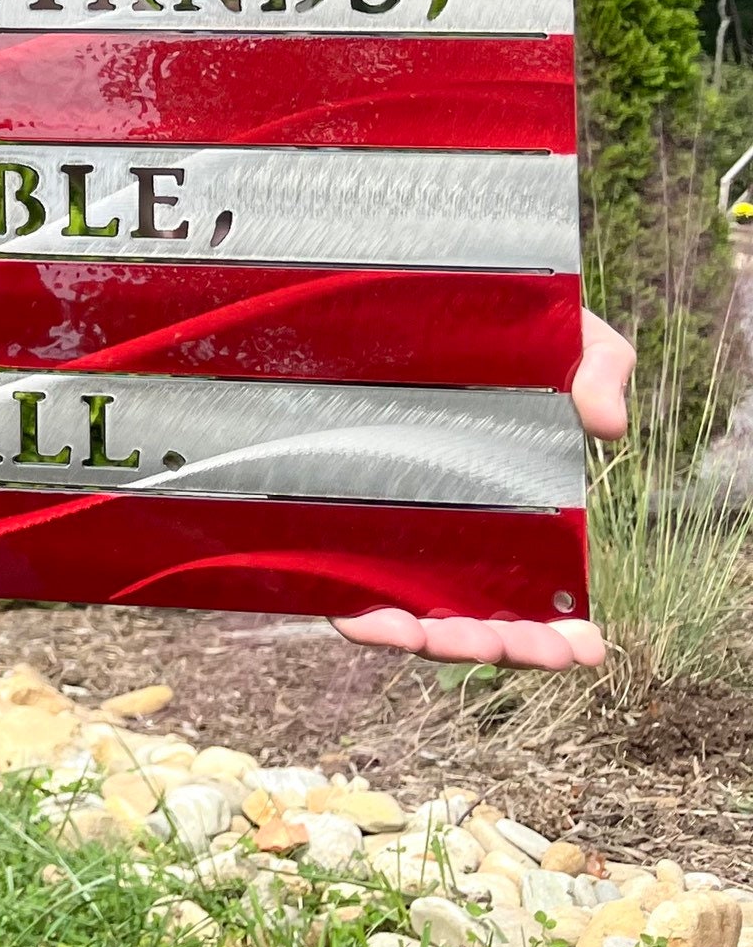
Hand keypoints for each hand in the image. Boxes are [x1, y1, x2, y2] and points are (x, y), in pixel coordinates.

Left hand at [326, 309, 628, 670]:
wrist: (413, 297)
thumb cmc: (505, 333)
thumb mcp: (568, 338)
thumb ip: (599, 367)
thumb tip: (608, 425)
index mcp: (522, 526)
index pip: (545, 603)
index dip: (565, 636)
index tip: (589, 647)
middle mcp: (460, 545)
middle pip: (483, 623)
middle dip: (509, 647)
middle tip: (540, 650)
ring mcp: (399, 543)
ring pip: (416, 620)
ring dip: (439, 642)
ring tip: (459, 640)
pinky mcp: (338, 529)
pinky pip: (345, 590)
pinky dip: (360, 615)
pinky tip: (373, 620)